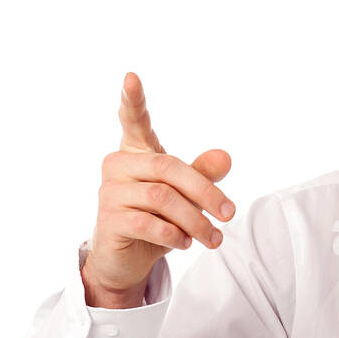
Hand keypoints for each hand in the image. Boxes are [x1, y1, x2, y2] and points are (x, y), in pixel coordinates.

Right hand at [81, 72, 234, 307]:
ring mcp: (109, 192)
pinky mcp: (109, 220)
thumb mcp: (186, 197)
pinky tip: (184, 243)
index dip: (133, 100)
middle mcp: (118, 166)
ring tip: (212, 238)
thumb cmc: (158, 220)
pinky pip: (150, 224)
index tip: (131, 77)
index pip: (133, 121)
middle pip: (168, 168)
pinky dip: (174, 235)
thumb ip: (203, 174)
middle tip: (229, 214)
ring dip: (195, 221)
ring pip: (162, 199)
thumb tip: (225, 158)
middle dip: (205, 192)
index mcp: (136, 152)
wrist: (128, 261)